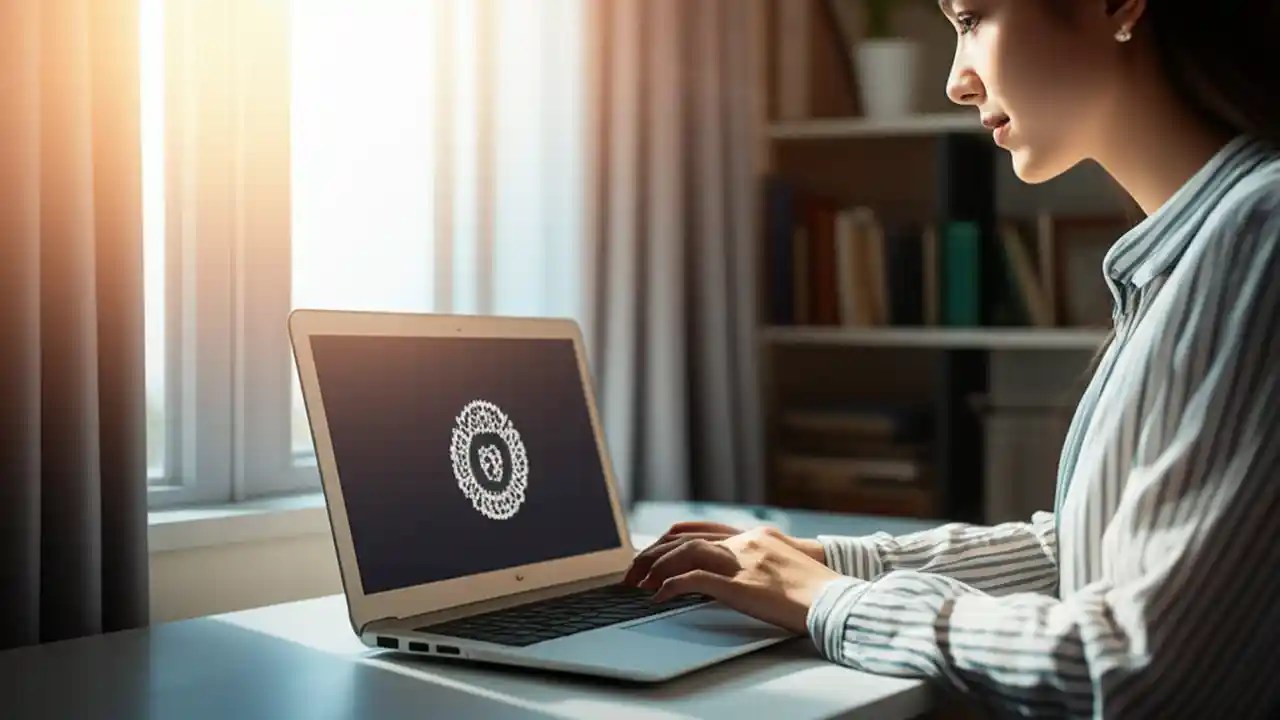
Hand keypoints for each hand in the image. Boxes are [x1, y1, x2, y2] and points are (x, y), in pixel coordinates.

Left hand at [624, 521, 825, 586]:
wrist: (837, 597)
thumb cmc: (818, 588)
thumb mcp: (786, 564)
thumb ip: (760, 561)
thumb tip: (740, 577)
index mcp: (753, 536)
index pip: (699, 529)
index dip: (670, 540)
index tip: (651, 551)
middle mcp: (743, 543)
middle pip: (685, 539)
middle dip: (653, 554)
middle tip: (634, 570)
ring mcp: (741, 562)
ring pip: (684, 554)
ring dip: (655, 568)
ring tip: (639, 585)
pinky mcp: (739, 585)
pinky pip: (693, 581)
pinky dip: (670, 588)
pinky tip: (659, 598)